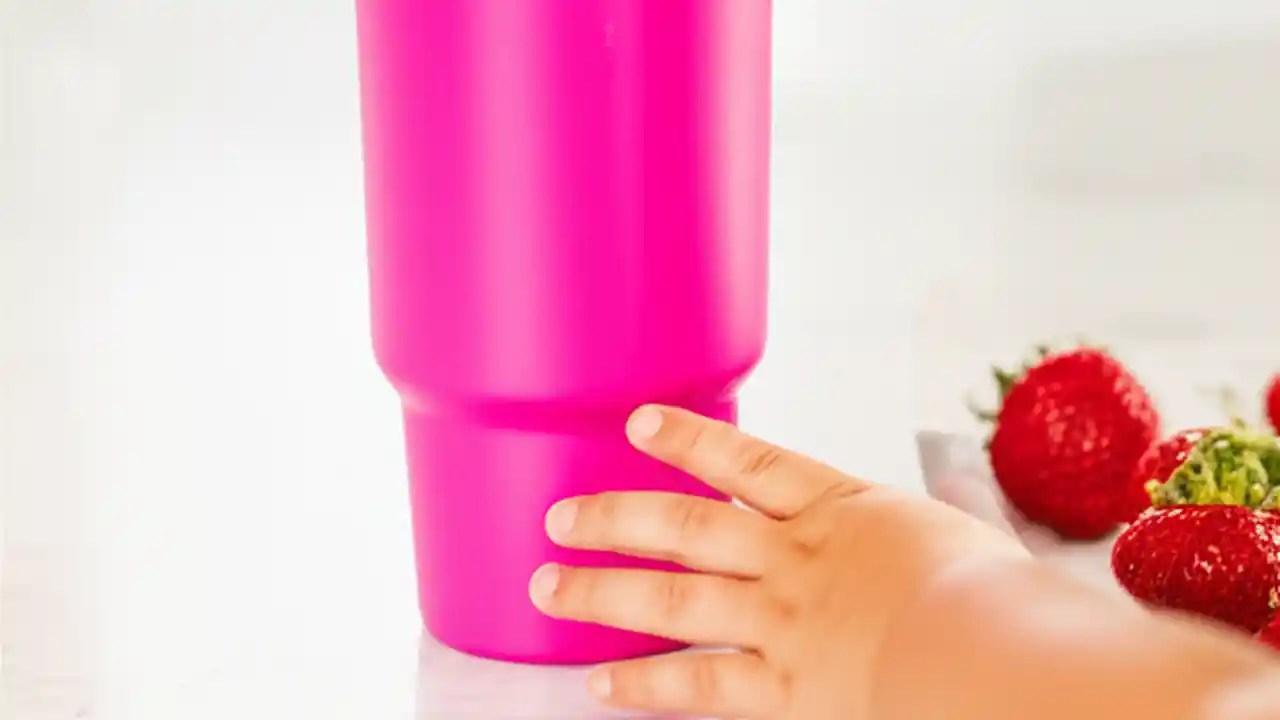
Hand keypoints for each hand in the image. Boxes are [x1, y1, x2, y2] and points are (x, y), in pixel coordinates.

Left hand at [528, 405, 1026, 718]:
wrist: (994, 658)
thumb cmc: (997, 599)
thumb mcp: (962, 537)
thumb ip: (919, 532)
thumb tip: (938, 527)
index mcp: (842, 511)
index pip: (747, 461)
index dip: (687, 441)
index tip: (638, 424)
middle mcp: (796, 559)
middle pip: (685, 528)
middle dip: (616, 520)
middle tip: (560, 517)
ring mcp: (781, 622)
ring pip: (672, 600)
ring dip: (604, 593)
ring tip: (549, 588)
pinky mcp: (784, 689)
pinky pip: (698, 686)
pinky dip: (645, 685)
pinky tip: (602, 682)